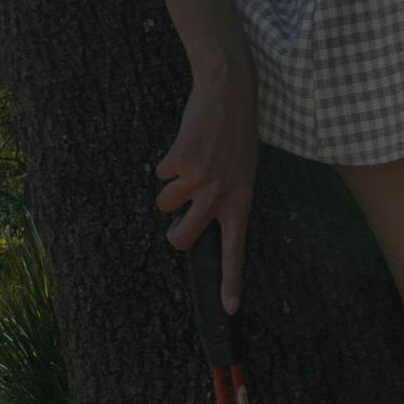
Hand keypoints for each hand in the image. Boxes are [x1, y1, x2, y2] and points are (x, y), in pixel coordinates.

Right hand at [155, 63, 258, 403]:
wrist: (229, 91)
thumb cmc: (237, 133)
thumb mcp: (243, 170)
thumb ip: (227, 198)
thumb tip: (202, 223)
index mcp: (241, 201)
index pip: (236, 251)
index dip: (231, 283)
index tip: (229, 312)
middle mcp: (220, 196)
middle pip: (180, 239)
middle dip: (171, 232)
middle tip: (176, 222)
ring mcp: (199, 181)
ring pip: (163, 204)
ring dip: (169, 188)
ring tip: (189, 164)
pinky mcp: (179, 162)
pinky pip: (160, 174)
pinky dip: (167, 162)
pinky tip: (185, 143)